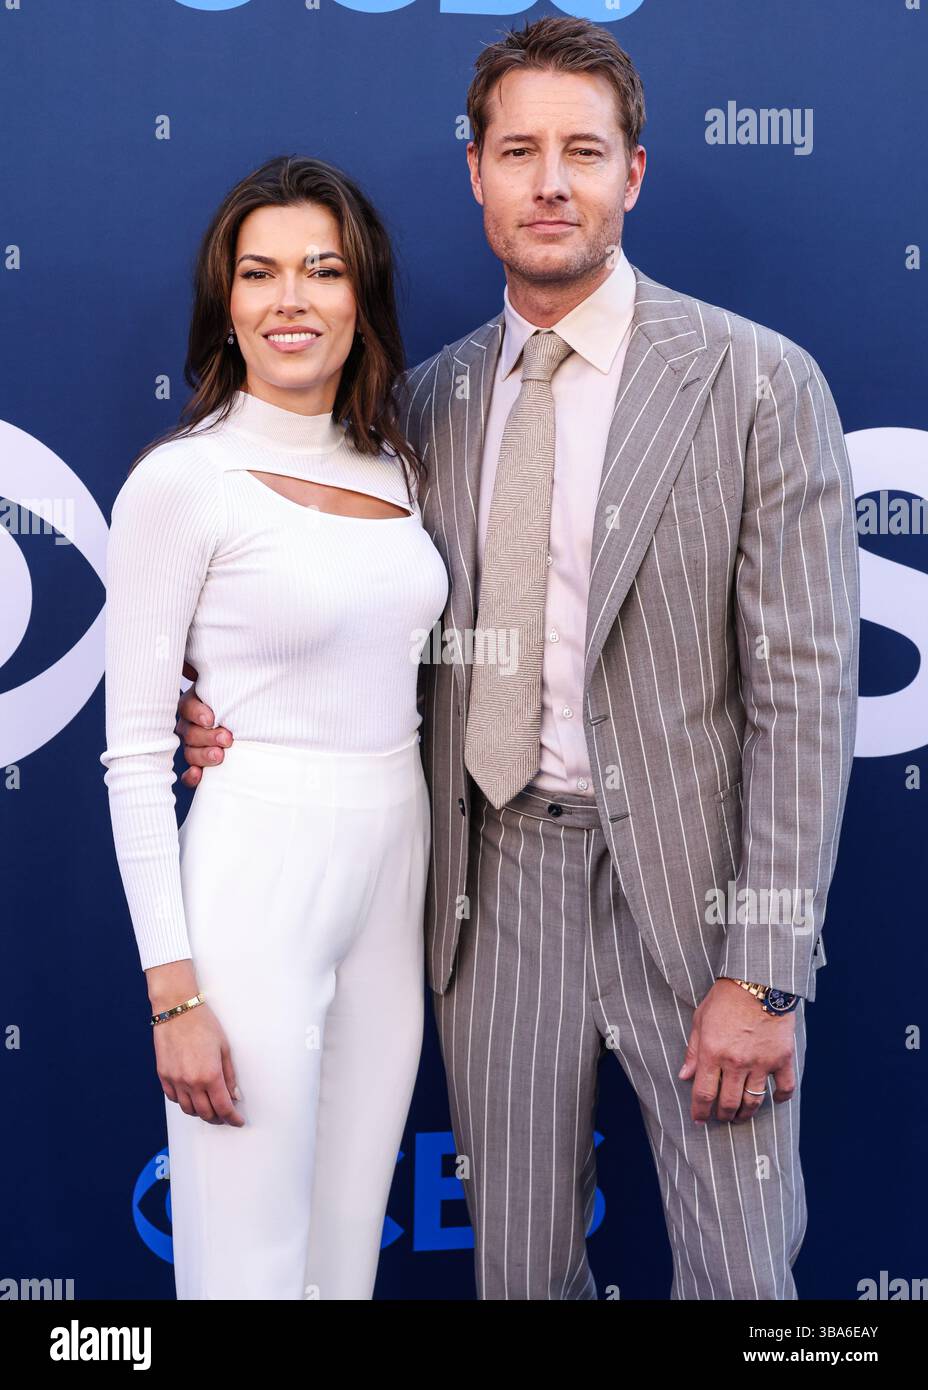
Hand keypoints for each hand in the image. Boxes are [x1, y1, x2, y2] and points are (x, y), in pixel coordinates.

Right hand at [152, 996, 244, 1126]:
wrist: (176, 1009)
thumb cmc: (203, 1024)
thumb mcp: (224, 1048)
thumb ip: (229, 1075)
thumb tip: (234, 1095)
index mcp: (210, 1075)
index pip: (223, 1108)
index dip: (232, 1118)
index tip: (237, 1121)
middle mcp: (191, 1082)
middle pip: (205, 1113)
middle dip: (218, 1118)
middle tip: (225, 1115)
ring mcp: (175, 1080)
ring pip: (188, 1109)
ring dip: (201, 1112)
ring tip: (209, 1107)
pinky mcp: (163, 1075)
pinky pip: (174, 1098)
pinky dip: (185, 1102)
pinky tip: (192, 1096)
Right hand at [176, 661, 233, 788]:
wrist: (256, 718)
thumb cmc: (243, 699)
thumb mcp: (234, 686)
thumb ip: (226, 678)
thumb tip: (204, 666)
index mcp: (196, 703)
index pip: (188, 707)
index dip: (197, 712)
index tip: (211, 718)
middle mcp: (191, 724)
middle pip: (189, 732)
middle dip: (207, 736)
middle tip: (228, 739)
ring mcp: (194, 745)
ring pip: (189, 752)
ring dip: (202, 755)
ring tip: (220, 757)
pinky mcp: (200, 764)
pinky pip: (190, 772)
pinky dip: (192, 776)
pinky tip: (198, 776)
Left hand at [677, 978, 796, 1124]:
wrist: (759, 980)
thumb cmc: (725, 998)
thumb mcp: (700, 1020)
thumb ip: (692, 1051)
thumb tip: (684, 1076)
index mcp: (712, 1052)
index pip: (703, 1093)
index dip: (700, 1111)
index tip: (699, 1119)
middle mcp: (736, 1062)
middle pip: (728, 1103)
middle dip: (723, 1115)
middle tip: (722, 1117)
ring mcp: (761, 1062)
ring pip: (753, 1101)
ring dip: (745, 1113)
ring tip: (741, 1115)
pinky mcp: (782, 1058)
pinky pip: (785, 1088)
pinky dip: (781, 1098)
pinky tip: (775, 1099)